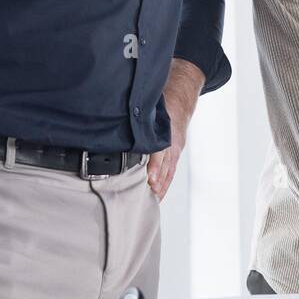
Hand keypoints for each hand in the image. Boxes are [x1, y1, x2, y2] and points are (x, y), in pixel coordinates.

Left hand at [146, 59, 202, 199]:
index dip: (155, 165)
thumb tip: (116, 120)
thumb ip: (137, 117)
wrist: (181, 99)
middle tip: (149, 193)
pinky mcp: (176, 153)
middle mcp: (172, 142)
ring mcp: (175, 149)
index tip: (150, 177)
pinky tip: (158, 193)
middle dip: (158, 179)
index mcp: (165, 132)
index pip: (161, 151)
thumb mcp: (150, 108)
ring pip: (169, 170)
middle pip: (165, 164)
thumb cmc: (163, 103)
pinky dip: (165, 183)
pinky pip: (171, 171)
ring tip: (153, 199)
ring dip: (162, 184)